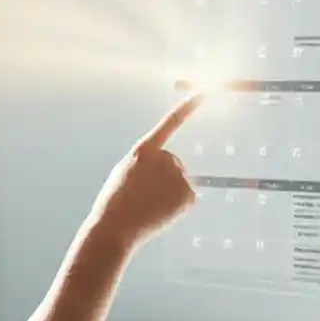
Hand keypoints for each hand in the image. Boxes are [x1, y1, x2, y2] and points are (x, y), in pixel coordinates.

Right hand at [85, 92, 205, 248]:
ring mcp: (179, 176)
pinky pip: (186, 197)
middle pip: (171, 163)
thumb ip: (147, 162)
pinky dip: (176, 206)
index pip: (169, 124)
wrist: (115, 228)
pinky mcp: (189, 194)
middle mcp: (165, 158)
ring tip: (148, 204)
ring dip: (167, 193)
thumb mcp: (125, 172)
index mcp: (144, 150)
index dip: (187, 108)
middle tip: (142, 194)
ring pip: (178, 181)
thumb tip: (170, 171)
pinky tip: (160, 212)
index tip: (204, 92)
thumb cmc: (115, 201)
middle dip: (161, 177)